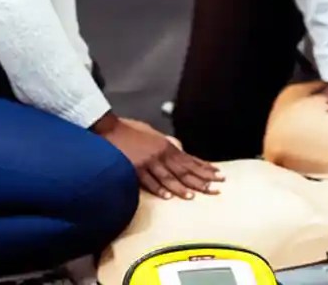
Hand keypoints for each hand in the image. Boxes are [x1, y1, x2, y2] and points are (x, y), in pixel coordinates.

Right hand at [93, 114, 221, 199]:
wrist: (109, 130)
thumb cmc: (130, 132)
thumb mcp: (152, 135)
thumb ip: (166, 144)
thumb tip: (178, 149)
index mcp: (167, 146)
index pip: (190, 160)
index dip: (205, 168)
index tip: (218, 175)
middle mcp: (161, 154)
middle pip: (184, 170)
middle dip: (201, 180)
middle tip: (215, 188)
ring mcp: (148, 162)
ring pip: (169, 177)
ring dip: (181, 187)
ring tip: (194, 195)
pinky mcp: (135, 168)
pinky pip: (148, 181)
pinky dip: (159, 189)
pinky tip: (168, 196)